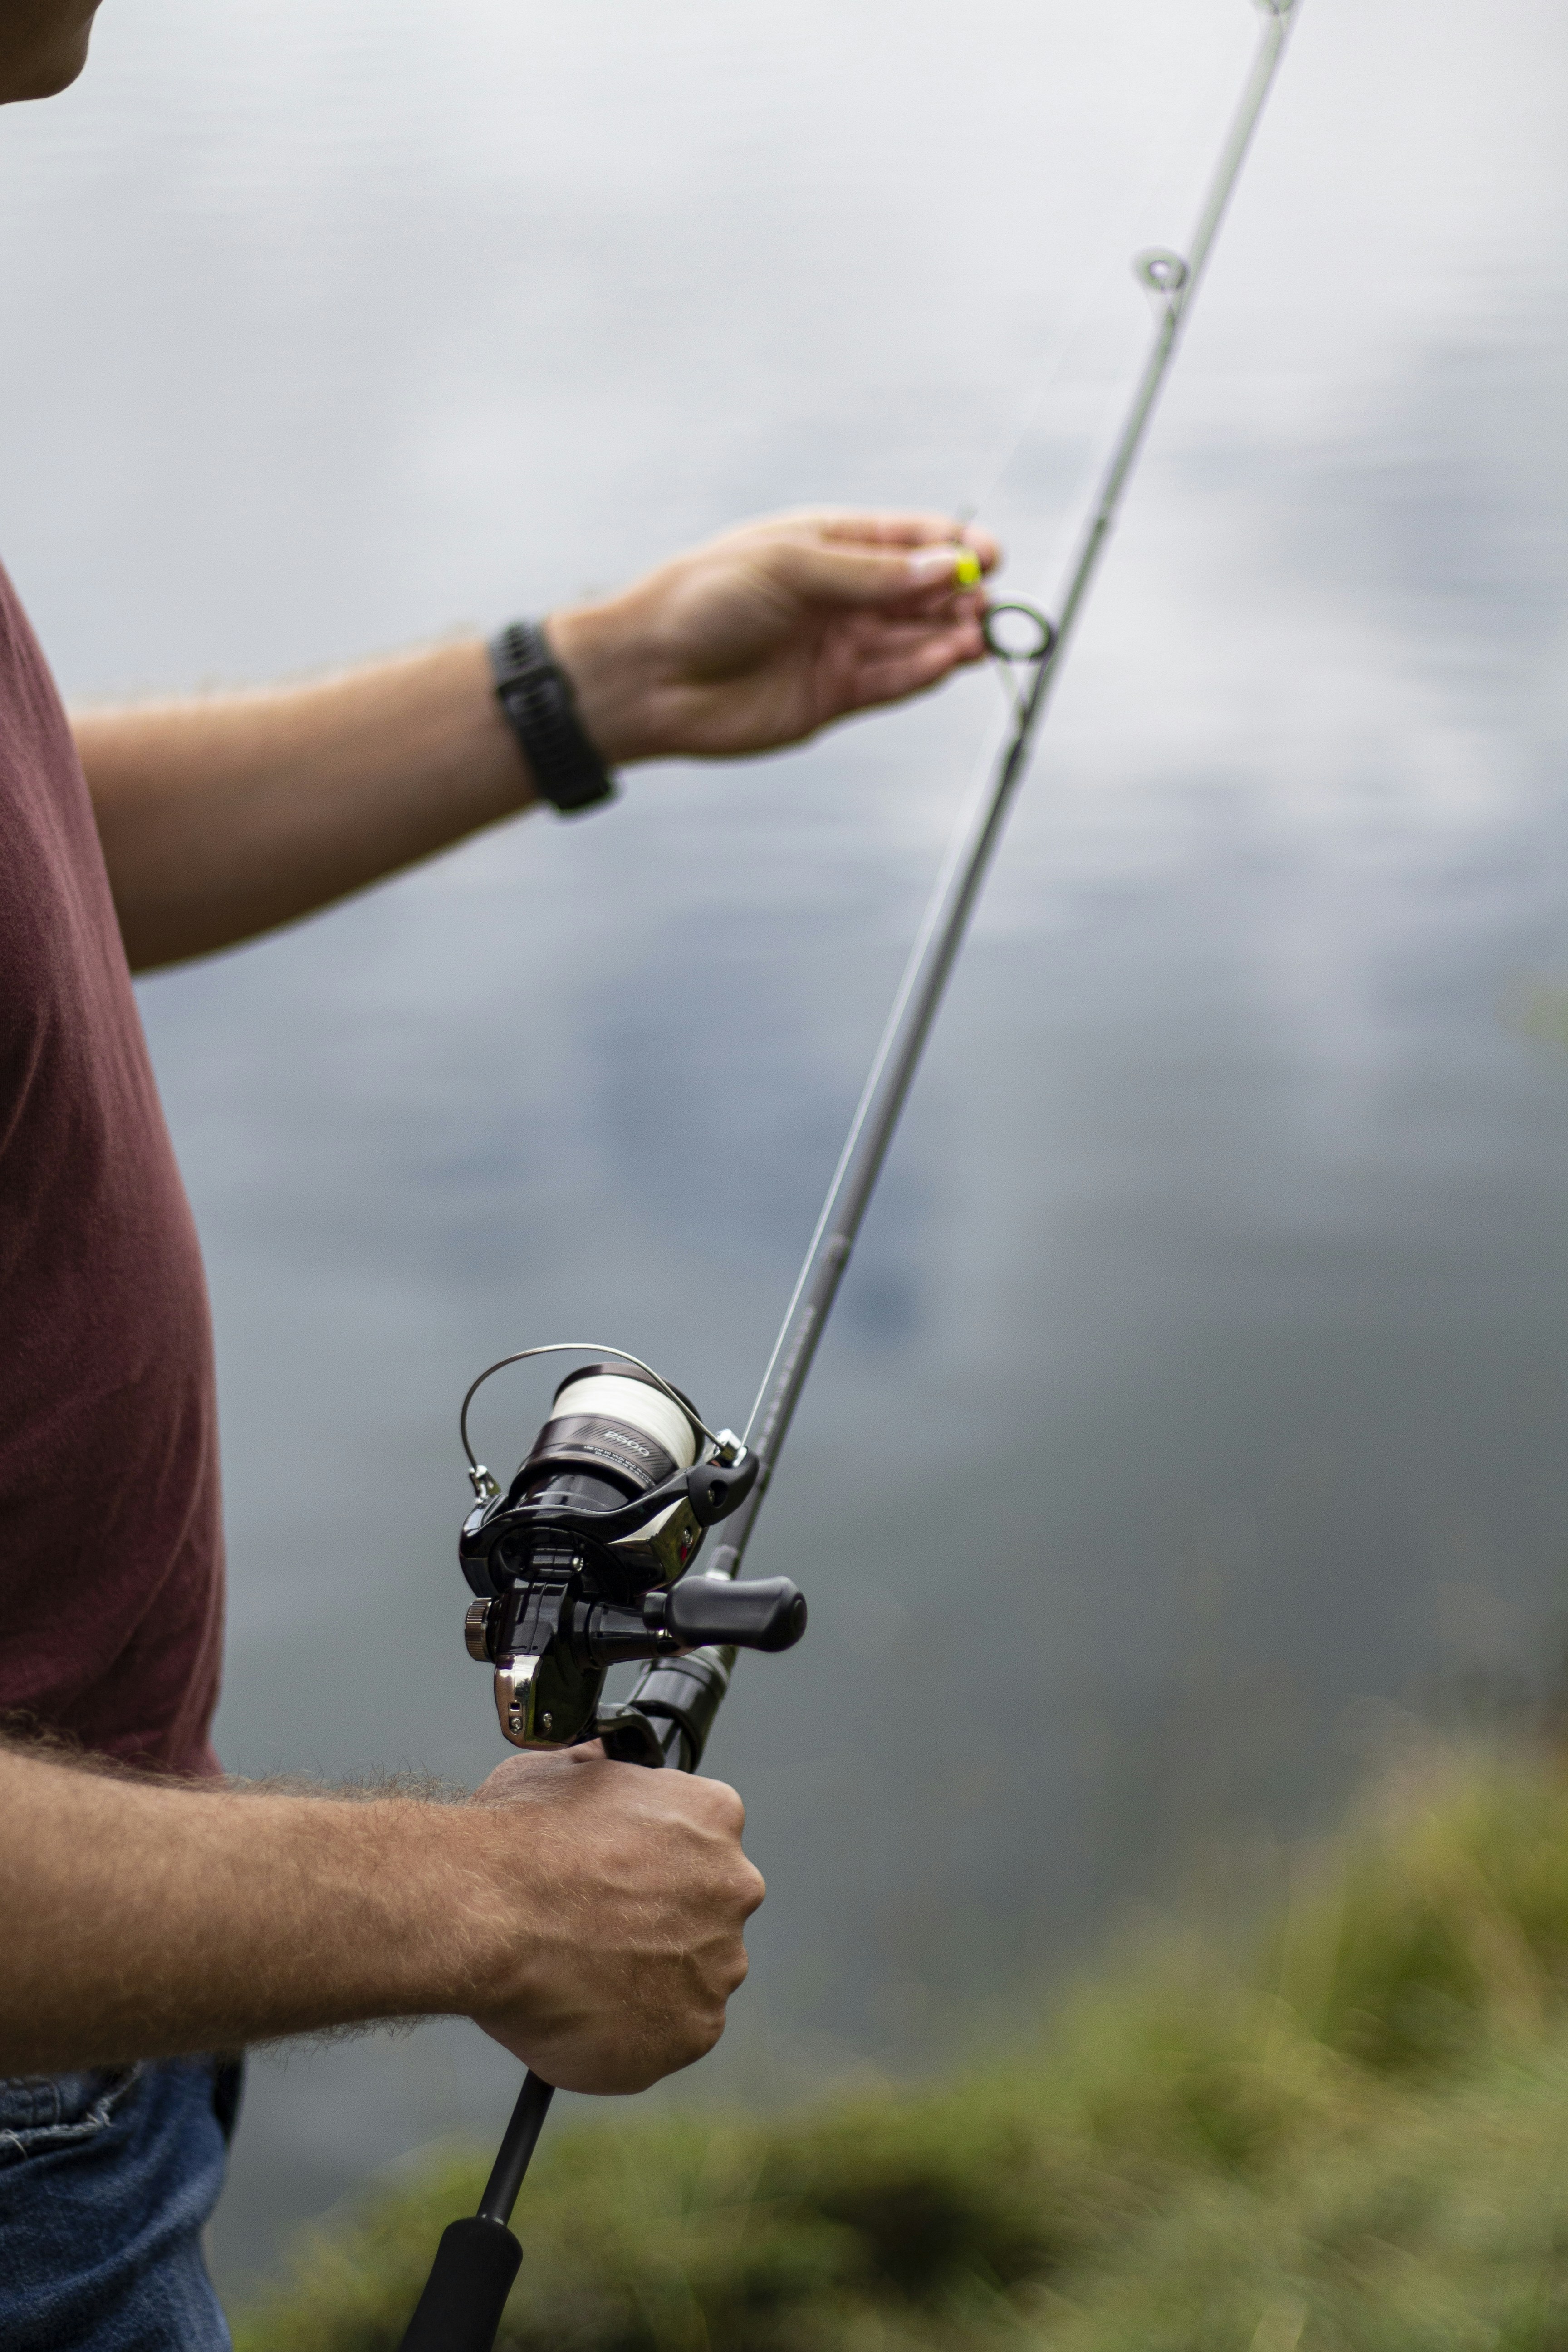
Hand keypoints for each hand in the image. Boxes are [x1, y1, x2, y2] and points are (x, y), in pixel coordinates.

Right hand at [462, 1746, 763, 2094]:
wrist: (490, 1913)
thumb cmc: (516, 1839)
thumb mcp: (561, 1770)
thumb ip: (601, 1773)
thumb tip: (600, 1762)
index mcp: (714, 1815)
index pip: (704, 1840)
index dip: (654, 1862)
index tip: (617, 1880)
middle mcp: (733, 1887)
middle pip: (706, 1911)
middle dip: (660, 1922)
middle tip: (597, 1931)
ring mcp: (718, 1965)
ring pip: (692, 1976)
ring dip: (649, 1979)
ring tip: (582, 1974)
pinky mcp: (693, 2031)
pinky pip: (671, 2035)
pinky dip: (634, 2032)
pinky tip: (585, 2012)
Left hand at [548, 508, 1000, 765]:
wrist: (648, 674)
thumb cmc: (702, 601)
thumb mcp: (789, 567)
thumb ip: (867, 574)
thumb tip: (944, 568)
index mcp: (825, 545)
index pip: (906, 540)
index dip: (951, 545)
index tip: (991, 553)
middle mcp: (838, 595)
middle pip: (919, 591)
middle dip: (958, 593)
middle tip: (986, 599)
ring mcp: (838, 647)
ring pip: (913, 639)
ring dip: (950, 635)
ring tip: (981, 633)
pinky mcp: (833, 696)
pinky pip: (892, 681)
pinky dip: (925, 671)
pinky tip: (951, 660)